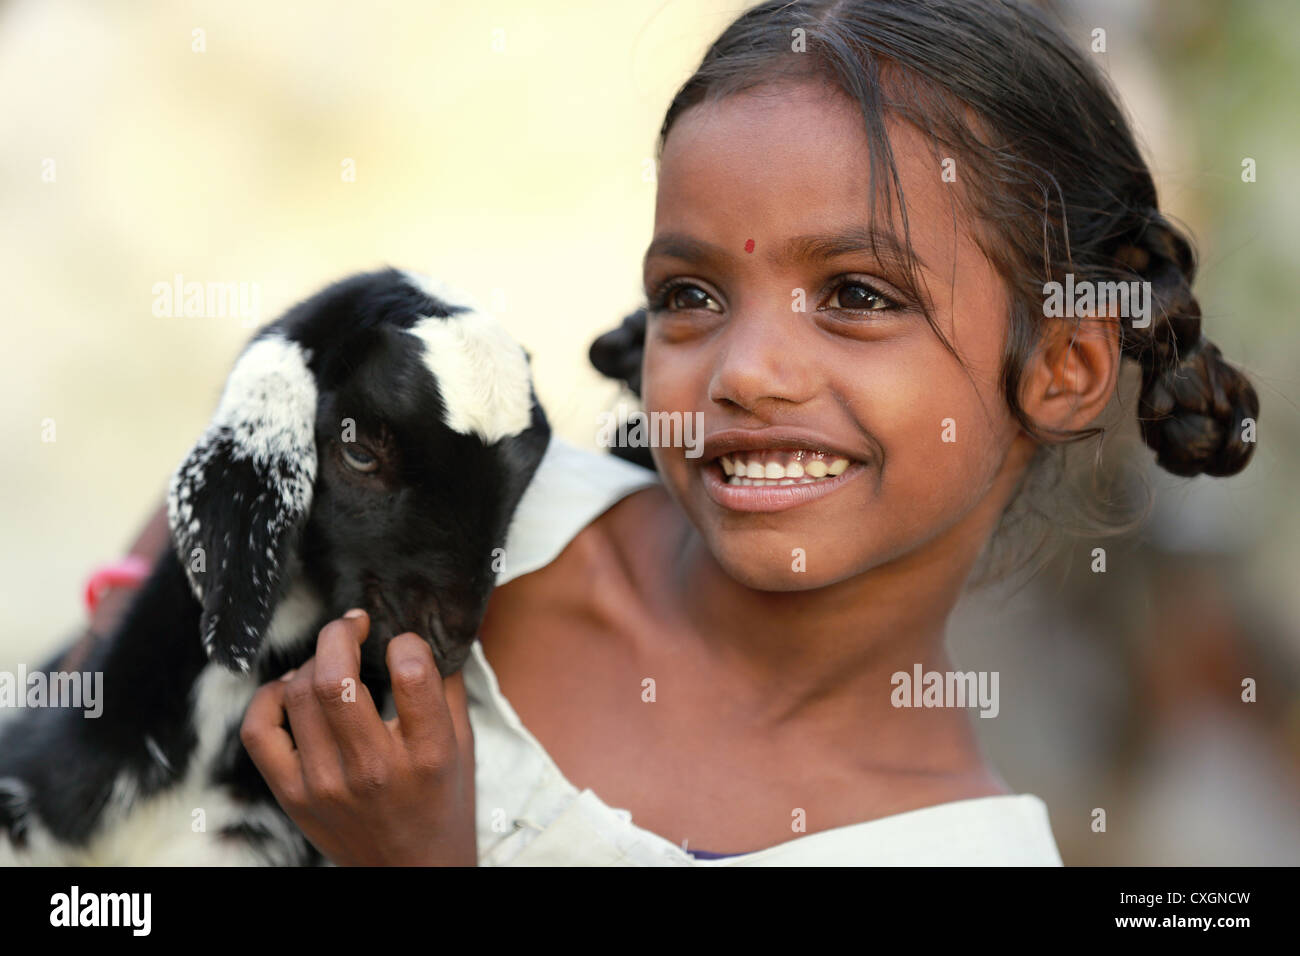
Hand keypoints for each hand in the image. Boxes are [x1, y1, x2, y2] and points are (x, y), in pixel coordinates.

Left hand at [240, 609, 476, 865]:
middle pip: (334, 679)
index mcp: (428, 754)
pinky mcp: (293, 796)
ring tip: (329, 662)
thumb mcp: (464, 746)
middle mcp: (374, 769)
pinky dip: (269, 697)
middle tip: (353, 625)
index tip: (403, 644)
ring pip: (298, 694)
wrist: (412, 874)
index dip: (405, 642)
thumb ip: (447, 686)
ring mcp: (326, 785)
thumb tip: (432, 627)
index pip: (412, 672)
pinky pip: (260, 731)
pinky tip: (290, 689)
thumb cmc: (441, 806)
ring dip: (312, 662)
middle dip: (340, 634)